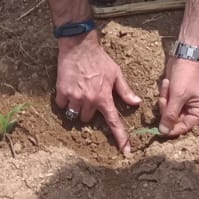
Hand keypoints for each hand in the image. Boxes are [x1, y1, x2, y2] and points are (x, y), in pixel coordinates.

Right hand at [56, 35, 140, 156]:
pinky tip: (69, 90)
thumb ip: (125, 90)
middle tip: (90, 97)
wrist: (79, 46)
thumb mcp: (116, 73)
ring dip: (77, 107)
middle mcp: (89, 100)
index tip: (125, 152)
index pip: (114, 122)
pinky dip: (65, 102)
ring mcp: (74, 97)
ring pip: (75, 115)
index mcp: (104, 97)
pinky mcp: (62, 92)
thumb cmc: (99, 59)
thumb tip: (136, 102)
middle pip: (88, 119)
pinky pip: (62, 106)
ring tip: (79, 93)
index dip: (120, 138)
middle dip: (89, 111)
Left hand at [158, 58, 198, 137]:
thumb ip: (170, 115)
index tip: (159, 129)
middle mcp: (195, 108)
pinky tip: (166, 83)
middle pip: (175, 120)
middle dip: (167, 109)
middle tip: (164, 98)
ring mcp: (185, 102)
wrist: (184, 54)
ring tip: (167, 85)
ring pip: (169, 111)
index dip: (171, 128)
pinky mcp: (177, 95)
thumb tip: (164, 132)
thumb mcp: (178, 96)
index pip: (185, 127)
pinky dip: (165, 94)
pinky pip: (168, 102)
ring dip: (165, 100)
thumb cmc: (186, 75)